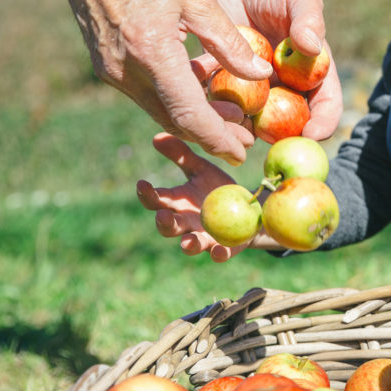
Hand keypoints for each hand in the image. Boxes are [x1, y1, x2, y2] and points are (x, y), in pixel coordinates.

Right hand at [66, 0, 272, 164]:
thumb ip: (229, 41)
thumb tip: (261, 76)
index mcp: (152, 52)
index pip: (189, 113)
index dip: (217, 139)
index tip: (242, 153)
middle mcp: (127, 71)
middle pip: (174, 120)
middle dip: (210, 136)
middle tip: (244, 141)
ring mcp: (112, 71)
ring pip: (159, 110)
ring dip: (193, 120)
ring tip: (230, 120)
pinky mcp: (107, 66)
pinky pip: (147, 94)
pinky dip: (175, 102)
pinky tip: (200, 96)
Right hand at [136, 132, 280, 261]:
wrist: (248, 209)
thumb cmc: (217, 188)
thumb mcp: (201, 169)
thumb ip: (181, 155)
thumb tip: (157, 136)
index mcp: (177, 204)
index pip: (156, 201)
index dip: (147, 194)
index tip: (142, 183)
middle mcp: (186, 224)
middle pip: (168, 227)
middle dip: (164, 223)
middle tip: (162, 215)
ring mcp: (204, 237)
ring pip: (191, 245)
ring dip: (188, 245)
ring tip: (187, 243)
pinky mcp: (225, 248)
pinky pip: (220, 254)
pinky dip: (218, 254)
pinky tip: (219, 251)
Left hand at [202, 0, 344, 139]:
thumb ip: (309, 18)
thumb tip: (312, 46)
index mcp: (313, 74)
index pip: (325, 106)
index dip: (323, 123)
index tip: (312, 133)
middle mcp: (286, 89)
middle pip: (289, 124)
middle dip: (279, 138)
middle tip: (266, 139)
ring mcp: (255, 91)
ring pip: (250, 120)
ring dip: (240, 124)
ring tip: (230, 117)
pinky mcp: (224, 86)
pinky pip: (218, 102)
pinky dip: (211, 102)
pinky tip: (203, 88)